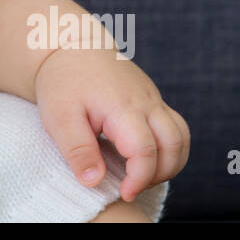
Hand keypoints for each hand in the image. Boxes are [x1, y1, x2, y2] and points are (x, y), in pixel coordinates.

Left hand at [33, 46, 189, 202]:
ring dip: (170, 162)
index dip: (139, 178)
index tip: (124, 193)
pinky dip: (169, 148)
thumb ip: (78, 150)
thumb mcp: (59, 117)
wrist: (70, 47)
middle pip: (174, 144)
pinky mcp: (152, 99)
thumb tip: (94, 182)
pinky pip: (175, 127)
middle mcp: (145, 101)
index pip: (146, 150)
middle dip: (159, 174)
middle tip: (131, 186)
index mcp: (122, 106)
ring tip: (141, 175)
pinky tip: (144, 158)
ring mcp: (153, 98)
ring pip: (181, 136)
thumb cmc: (63, 82)